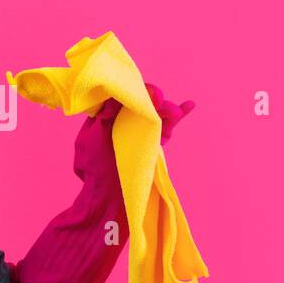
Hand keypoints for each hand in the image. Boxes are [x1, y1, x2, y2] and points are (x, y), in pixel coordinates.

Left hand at [75, 82, 192, 179]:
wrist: (104, 192)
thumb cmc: (93, 164)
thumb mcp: (93, 135)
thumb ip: (106, 114)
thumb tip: (122, 95)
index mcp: (110, 113)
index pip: (127, 94)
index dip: (138, 90)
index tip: (144, 93)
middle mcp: (127, 117)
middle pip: (146, 102)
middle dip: (155, 100)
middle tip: (159, 102)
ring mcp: (142, 128)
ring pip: (159, 112)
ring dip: (168, 109)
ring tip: (174, 112)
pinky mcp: (154, 140)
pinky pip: (169, 125)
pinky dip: (181, 113)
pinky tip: (190, 105)